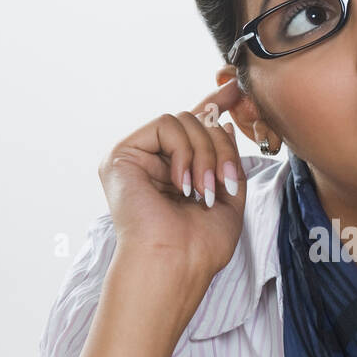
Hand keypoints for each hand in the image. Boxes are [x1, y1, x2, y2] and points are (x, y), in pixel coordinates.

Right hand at [98, 76, 247, 285]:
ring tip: (202, 190)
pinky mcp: (121, 155)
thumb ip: (226, 159)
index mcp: (174, 173)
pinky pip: (166, 125)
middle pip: (195, 123)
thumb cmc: (200, 245)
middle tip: (222, 183)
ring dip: (205, 154)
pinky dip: (184, 152)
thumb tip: (222, 122)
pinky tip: (181, 184)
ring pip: (184, 121)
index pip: (193, 131)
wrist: (176, 264)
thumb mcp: (228, 196)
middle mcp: (152, 163)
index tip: (235, 92)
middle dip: (219, 148)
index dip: (214, 106)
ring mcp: (136, 158)